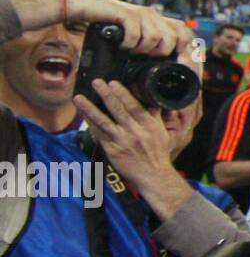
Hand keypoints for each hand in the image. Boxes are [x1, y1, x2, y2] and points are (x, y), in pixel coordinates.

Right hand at [10, 0, 190, 56]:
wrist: (86, 7)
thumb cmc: (108, 26)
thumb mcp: (133, 37)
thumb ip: (147, 45)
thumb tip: (160, 68)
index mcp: (158, 21)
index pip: (185, 33)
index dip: (190, 50)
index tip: (186, 68)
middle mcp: (154, 15)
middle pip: (179, 34)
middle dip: (168, 52)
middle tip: (153, 60)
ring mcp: (141, 13)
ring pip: (158, 37)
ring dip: (146, 50)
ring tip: (133, 51)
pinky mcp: (127, 13)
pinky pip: (136, 33)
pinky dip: (130, 44)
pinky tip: (123, 46)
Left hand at [75, 79, 192, 222]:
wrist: (154, 175)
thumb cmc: (159, 153)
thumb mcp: (163, 132)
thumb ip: (156, 117)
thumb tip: (153, 101)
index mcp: (149, 125)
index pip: (134, 105)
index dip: (123, 93)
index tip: (113, 82)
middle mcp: (135, 131)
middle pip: (118, 110)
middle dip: (106, 95)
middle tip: (97, 82)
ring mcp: (122, 141)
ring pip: (104, 121)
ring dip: (90, 109)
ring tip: (79, 98)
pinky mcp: (112, 150)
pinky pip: (99, 135)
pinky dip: (91, 124)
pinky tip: (83, 116)